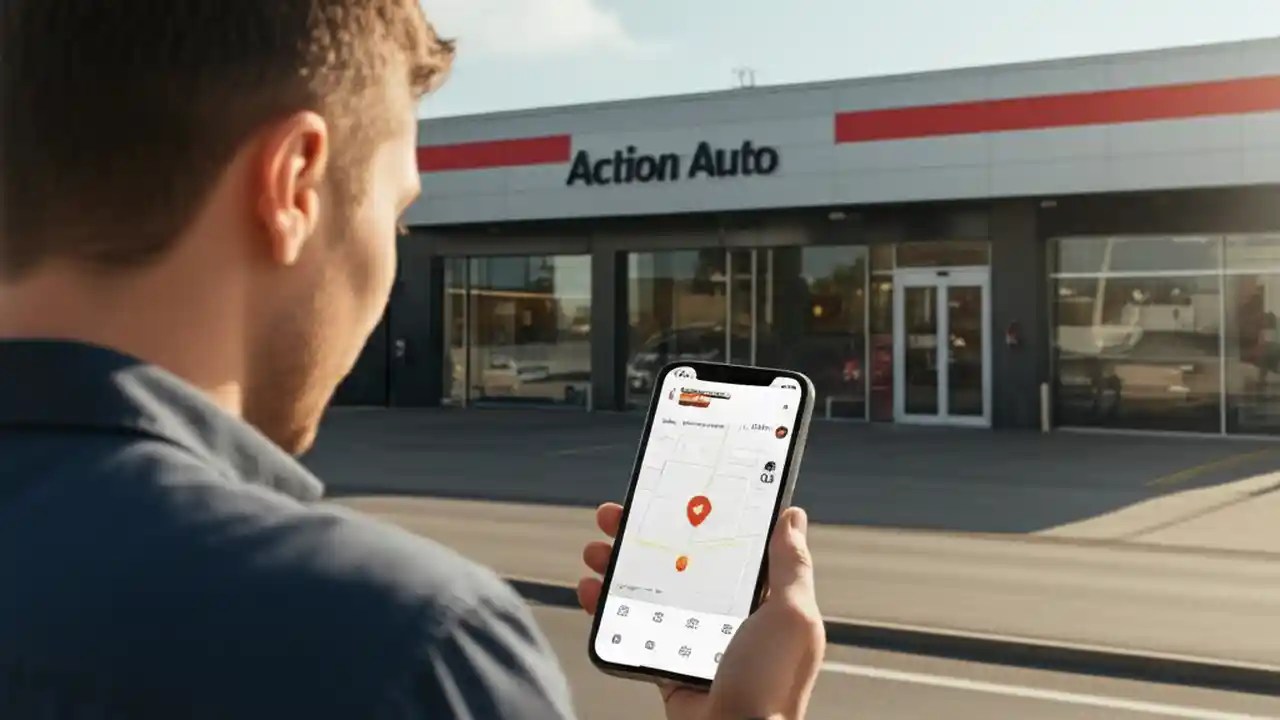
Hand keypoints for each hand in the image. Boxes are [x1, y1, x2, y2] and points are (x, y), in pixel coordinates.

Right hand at [578, 503, 824, 719]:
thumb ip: (791, 567)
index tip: (671, 495)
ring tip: (596, 551)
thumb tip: (793, 518)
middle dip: (646, 537)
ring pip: (651, 591)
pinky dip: (607, 610)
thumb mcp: (792, 617)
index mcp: (764, 602)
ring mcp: (695, 641)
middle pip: (681, 562)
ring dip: (619, 567)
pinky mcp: (668, 665)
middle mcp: (730, 618)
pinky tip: (591, 592)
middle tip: (617, 517)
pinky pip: (633, 629)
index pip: (730, 547)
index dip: (699, 517)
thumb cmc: (771, 686)